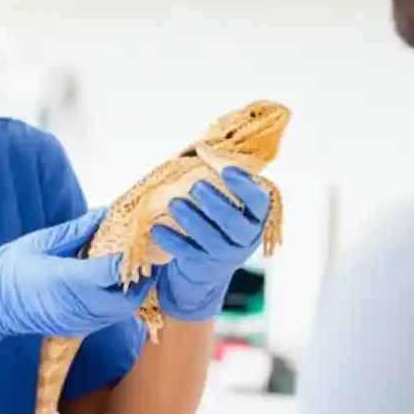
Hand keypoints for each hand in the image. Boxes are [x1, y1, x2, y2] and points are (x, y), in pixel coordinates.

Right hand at [0, 207, 155, 365]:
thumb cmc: (7, 271)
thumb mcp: (40, 243)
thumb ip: (76, 230)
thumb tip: (105, 214)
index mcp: (68, 280)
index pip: (114, 271)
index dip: (132, 255)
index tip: (142, 237)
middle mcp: (79, 306)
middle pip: (129, 298)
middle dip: (142, 277)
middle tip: (144, 253)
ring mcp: (80, 322)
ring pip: (122, 311)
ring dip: (133, 290)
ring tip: (133, 264)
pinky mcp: (78, 329)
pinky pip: (109, 317)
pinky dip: (119, 300)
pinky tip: (113, 281)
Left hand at [149, 166, 270, 321]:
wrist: (212, 261)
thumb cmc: (220, 216)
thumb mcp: (230, 198)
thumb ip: (222, 176)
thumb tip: (202, 148)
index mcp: (257, 215)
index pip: (257, 200)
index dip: (243, 186)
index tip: (226, 170)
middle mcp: (246, 236)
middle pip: (233, 222)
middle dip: (214, 203)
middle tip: (196, 186)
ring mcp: (226, 254)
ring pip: (211, 239)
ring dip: (192, 220)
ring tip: (174, 203)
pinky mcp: (204, 264)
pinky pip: (188, 252)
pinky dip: (172, 240)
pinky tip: (157, 228)